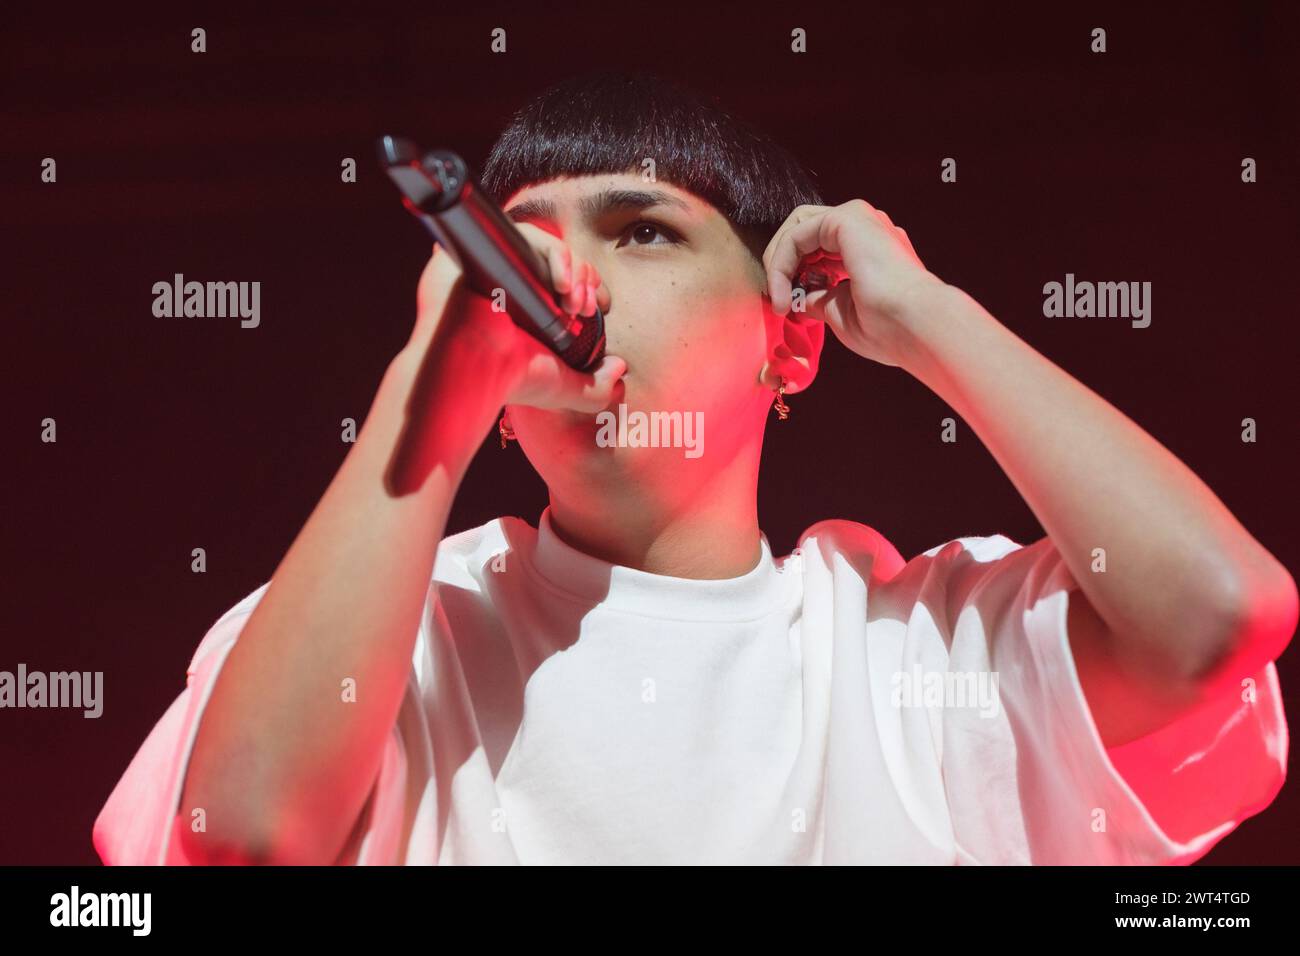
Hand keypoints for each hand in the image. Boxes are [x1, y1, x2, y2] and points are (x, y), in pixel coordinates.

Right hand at [407, 222, 624, 413]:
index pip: (563, 278)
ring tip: (573, 298)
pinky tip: (560, 284)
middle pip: (557, 258)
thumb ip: (595, 387)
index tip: (598, 307)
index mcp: (525, 307)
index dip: (587, 286)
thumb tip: (620, 374)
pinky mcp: (480, 249)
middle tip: (585, 306)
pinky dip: (551, 251)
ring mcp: (492, 263)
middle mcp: (508, 282)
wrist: (478, 370)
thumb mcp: (562, 386)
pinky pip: (523, 232)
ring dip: (571, 266)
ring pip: (544, 243)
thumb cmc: (511, 379)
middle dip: (583, 278)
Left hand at [762, 199, 947, 366]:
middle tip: (777, 299)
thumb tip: (796, 298)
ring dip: (778, 264)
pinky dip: (780, 265)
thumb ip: (818, 298)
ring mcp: (857, 218)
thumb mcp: (840, 312)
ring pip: (797, 227)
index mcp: (868, 247)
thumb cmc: (887, 327)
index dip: (793, 275)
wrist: (915, 326)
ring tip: (778, 299)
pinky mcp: (846, 218)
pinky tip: (782, 294)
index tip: (786, 309)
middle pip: (804, 230)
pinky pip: (796, 235)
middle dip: (781, 264)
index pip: (817, 247)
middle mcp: (864, 227)